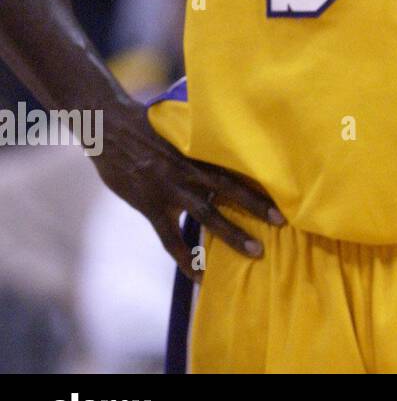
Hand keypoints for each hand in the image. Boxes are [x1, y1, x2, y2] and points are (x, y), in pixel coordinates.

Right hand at [93, 99, 283, 281]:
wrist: (109, 127)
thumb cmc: (147, 124)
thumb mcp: (180, 126)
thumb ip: (201, 140)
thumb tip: (228, 137)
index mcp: (199, 149)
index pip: (235, 164)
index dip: (259, 176)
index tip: (283, 186)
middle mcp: (189, 169)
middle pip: (229, 190)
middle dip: (256, 206)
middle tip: (282, 222)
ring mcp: (170, 189)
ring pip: (207, 215)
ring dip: (232, 234)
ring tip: (255, 252)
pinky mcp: (150, 206)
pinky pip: (171, 239)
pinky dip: (186, 258)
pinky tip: (200, 276)